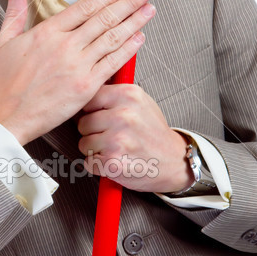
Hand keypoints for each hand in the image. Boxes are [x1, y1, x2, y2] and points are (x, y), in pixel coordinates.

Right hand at [0, 0, 155, 145]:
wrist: (5, 117)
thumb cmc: (4, 84)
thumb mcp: (3, 41)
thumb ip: (15, 12)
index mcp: (47, 32)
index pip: (86, 6)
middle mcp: (65, 45)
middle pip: (104, 17)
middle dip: (129, 1)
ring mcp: (77, 66)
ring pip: (112, 37)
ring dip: (134, 21)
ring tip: (149, 9)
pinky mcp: (86, 86)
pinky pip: (112, 63)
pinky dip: (128, 49)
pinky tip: (140, 38)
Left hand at [74, 83, 192, 192]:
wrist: (174, 161)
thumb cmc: (153, 132)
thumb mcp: (140, 101)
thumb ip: (114, 94)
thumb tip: (86, 90)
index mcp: (129, 95)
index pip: (89, 98)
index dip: (91, 111)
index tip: (101, 117)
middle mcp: (124, 115)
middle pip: (83, 122)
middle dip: (92, 132)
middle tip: (112, 136)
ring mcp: (118, 139)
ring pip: (84, 143)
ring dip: (95, 150)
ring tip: (115, 148)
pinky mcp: (113, 162)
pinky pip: (89, 162)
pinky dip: (98, 165)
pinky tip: (115, 160)